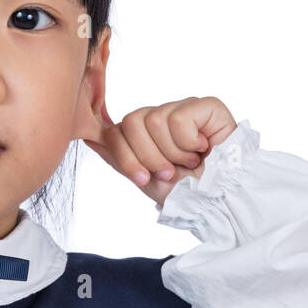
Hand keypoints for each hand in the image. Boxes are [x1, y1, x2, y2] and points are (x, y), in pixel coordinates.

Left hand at [83, 96, 236, 206]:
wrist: (219, 201)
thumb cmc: (187, 192)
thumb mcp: (144, 178)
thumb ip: (118, 156)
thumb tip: (87, 137)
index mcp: (145, 132)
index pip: (115, 130)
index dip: (126, 157)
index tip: (144, 178)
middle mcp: (163, 115)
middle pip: (130, 122)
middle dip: (148, 156)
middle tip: (170, 171)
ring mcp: (183, 108)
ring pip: (154, 120)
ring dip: (172, 153)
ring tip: (190, 162)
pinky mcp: (206, 106)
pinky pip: (179, 118)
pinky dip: (188, 143)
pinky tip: (203, 149)